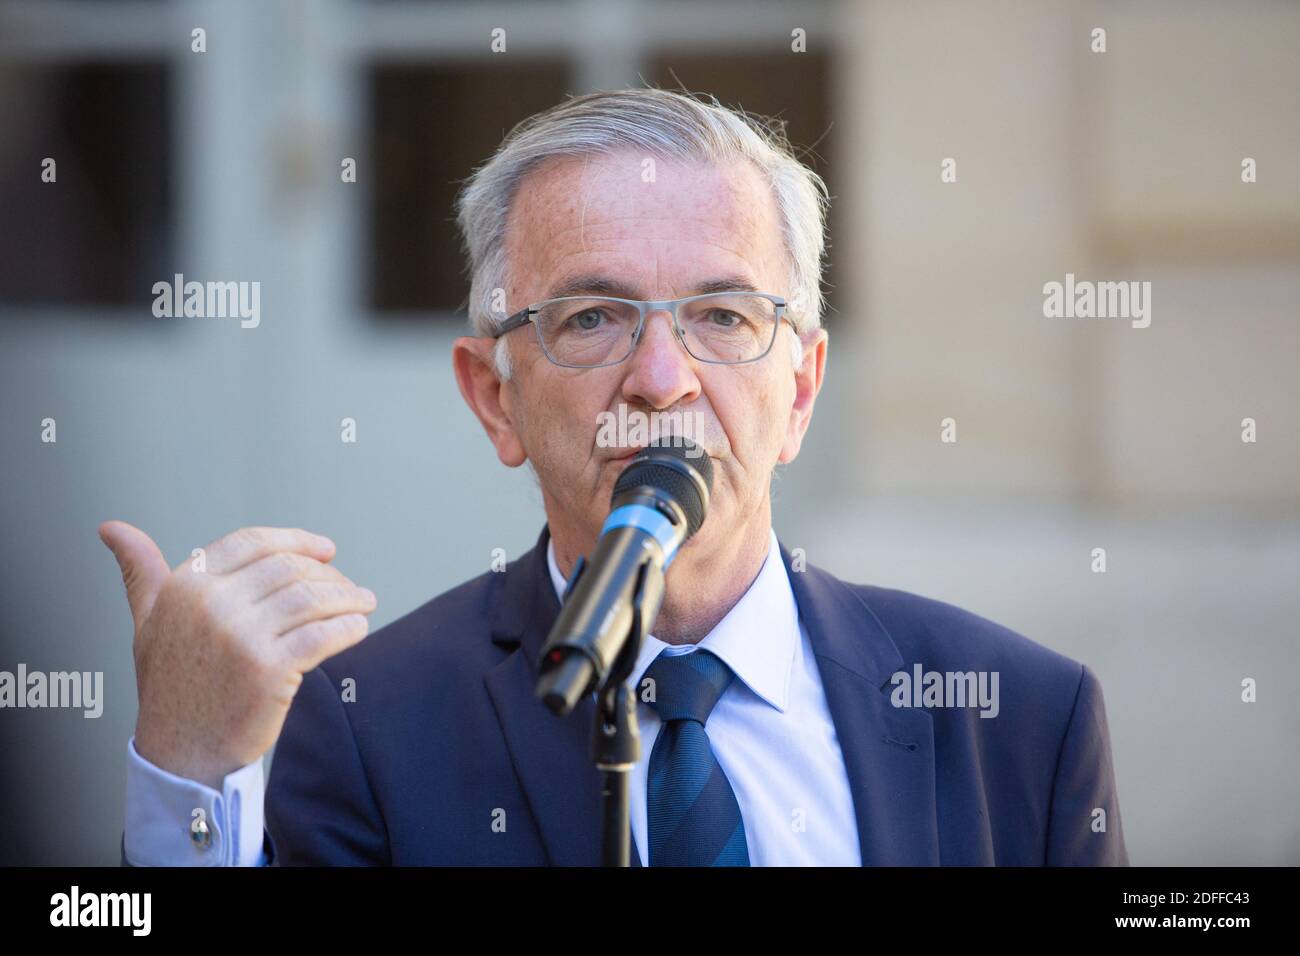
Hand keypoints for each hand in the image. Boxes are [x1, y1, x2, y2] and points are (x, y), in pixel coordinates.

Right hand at [99, 521, 377, 789]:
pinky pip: (323, 636)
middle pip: (289, 568)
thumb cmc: (170, 686)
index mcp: (186, 586)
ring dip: (347, 598)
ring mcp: (241, 637)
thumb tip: (113, 528)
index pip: (253, 542)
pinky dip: (349, 627)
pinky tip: (357, 628)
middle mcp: (212, 605)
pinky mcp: (269, 670)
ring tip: (363, 603)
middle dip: (328, 575)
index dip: (296, 540)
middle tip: (349, 587)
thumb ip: (141, 571)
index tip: (326, 550)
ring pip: (311, 599)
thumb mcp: (147, 621)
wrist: (180, 753)